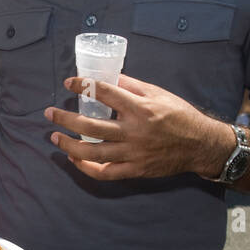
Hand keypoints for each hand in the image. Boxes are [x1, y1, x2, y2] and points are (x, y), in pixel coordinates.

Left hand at [44, 74, 233, 181]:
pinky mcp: (135, 170)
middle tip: (49, 114)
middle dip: (66, 119)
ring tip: (55, 138)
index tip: (69, 83)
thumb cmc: (180, 116)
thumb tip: (109, 76)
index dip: (83, 86)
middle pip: (92, 126)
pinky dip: (87, 168)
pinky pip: (105, 173)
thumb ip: (132, 86)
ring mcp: (134, 153)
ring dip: (70, 146)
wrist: (200, 145)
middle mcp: (135, 132)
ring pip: (94, 153)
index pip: (105, 93)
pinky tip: (75, 159)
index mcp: (140, 108)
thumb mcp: (159, 93)